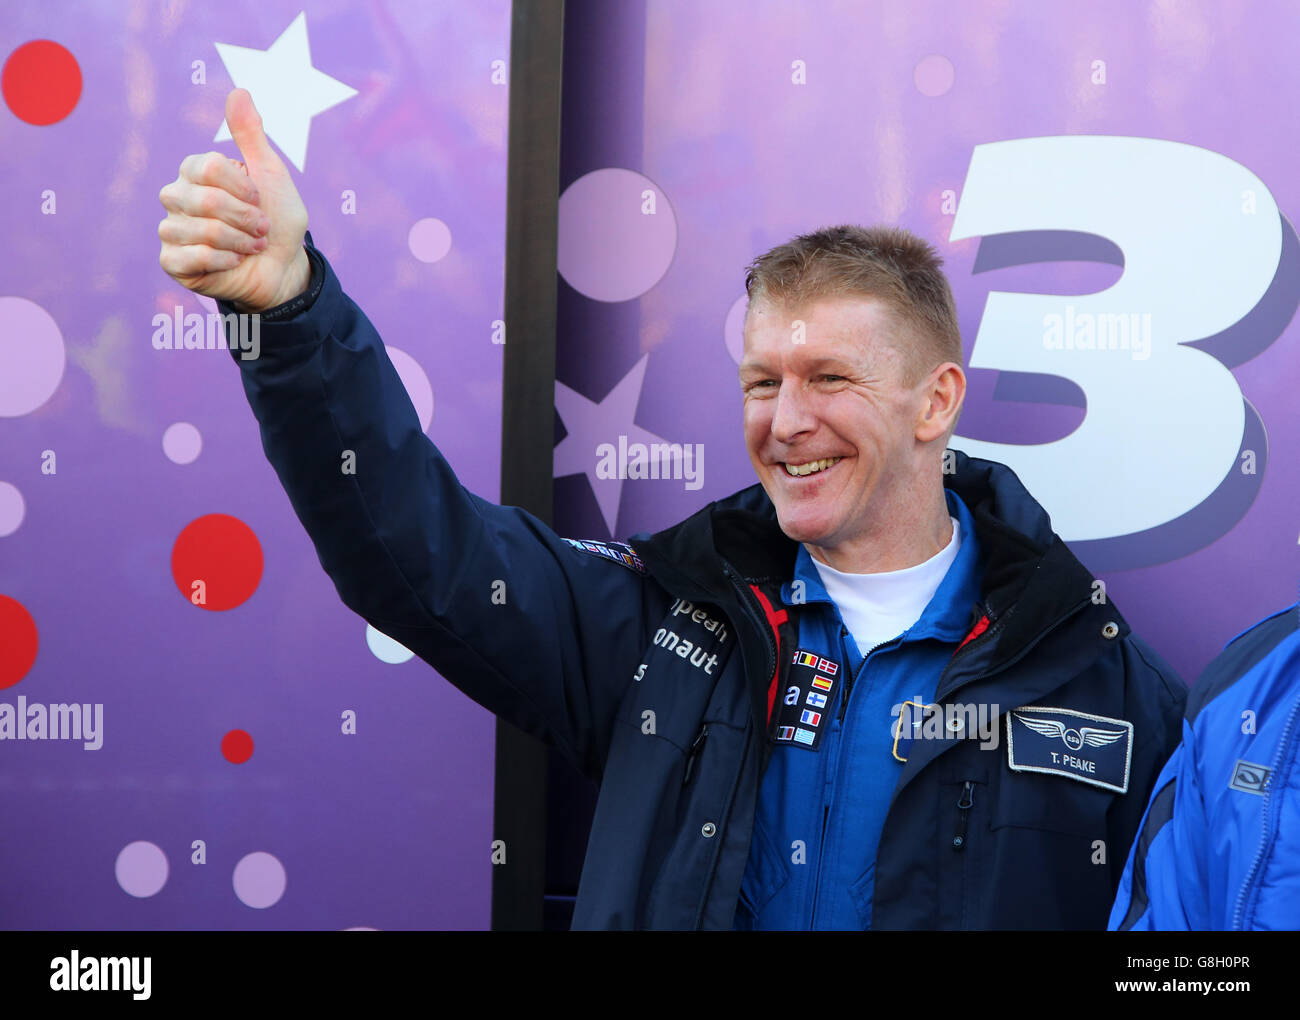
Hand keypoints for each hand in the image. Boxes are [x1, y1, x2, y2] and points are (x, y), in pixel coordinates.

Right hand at [158, 88, 310, 312]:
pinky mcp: (172, 261)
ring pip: (204, 232)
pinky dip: (224, 262)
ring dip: (241, 242)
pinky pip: (192, 258)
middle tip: (262, 228)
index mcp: (195, 171)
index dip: (243, 188)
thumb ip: (251, 135)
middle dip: (246, 218)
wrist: (282, 266)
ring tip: (252, 246)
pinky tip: (235, 262)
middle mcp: (176, 196)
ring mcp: (171, 229)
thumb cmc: (275, 218)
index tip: (260, 198)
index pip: (209, 167)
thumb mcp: (270, 173)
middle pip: (207, 201)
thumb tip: (239, 90)